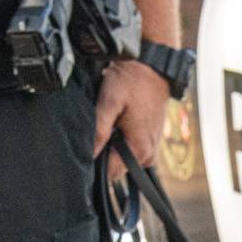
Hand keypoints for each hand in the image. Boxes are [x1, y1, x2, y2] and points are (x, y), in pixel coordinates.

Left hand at [92, 59, 171, 181]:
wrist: (153, 68)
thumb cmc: (132, 81)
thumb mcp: (109, 100)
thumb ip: (99, 130)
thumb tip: (89, 155)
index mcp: (139, 149)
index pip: (110, 173)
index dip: (95, 161)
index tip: (88, 145)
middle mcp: (148, 155)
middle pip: (116, 168)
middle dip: (104, 153)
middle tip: (100, 128)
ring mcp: (153, 150)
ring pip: (123, 160)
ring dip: (113, 147)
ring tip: (111, 123)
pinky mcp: (152, 143)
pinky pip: (132, 151)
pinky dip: (123, 141)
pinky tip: (119, 123)